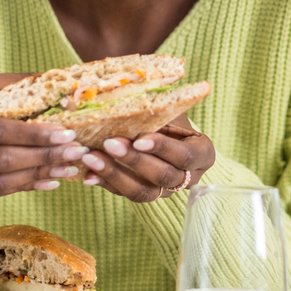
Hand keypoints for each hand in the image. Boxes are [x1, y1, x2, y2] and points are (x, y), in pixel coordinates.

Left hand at [78, 113, 215, 201]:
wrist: (164, 128)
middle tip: (108, 143)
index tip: (139, 138)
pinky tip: (87, 173)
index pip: (185, 156)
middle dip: (133, 160)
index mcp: (202, 153)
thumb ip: (160, 107)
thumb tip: (134, 95)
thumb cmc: (169, 113)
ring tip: (91, 157)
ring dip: (114, 174)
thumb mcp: (170, 107)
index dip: (163, 149)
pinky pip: (123, 194)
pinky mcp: (144, 194)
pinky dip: (104, 182)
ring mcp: (165, 191)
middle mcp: (187, 177)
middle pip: (163, 177)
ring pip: (142, 192)